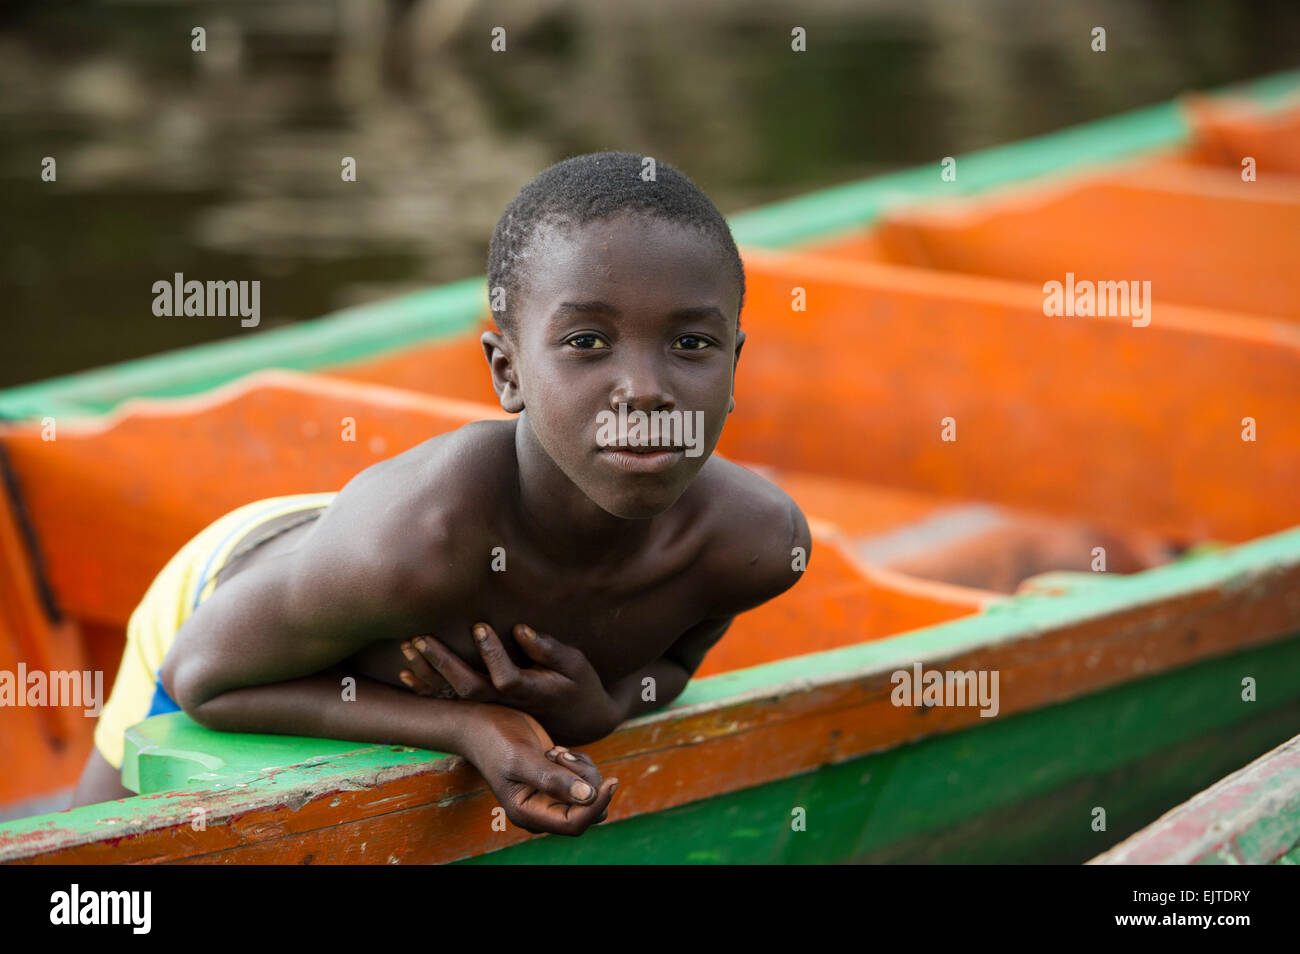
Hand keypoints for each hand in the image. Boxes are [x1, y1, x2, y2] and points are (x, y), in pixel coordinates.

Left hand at [400, 623, 622, 744]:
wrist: (581, 721)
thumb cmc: (580, 686)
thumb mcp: (576, 665)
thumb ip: (549, 649)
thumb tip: (520, 629)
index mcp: (533, 692)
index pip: (506, 678)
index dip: (492, 654)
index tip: (479, 626)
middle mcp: (508, 704)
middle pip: (469, 689)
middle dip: (443, 663)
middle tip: (421, 637)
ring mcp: (495, 709)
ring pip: (455, 697)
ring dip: (429, 673)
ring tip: (408, 646)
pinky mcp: (486, 710)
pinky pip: (451, 702)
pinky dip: (427, 688)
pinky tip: (406, 672)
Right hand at [463, 704, 618, 836]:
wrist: (484, 722)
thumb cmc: (496, 739)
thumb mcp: (522, 757)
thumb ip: (552, 779)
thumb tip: (588, 796)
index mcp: (528, 813)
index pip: (573, 824)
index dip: (596, 806)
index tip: (612, 781)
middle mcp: (541, 810)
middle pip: (588, 809)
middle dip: (586, 781)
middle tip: (563, 754)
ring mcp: (550, 796)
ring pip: (590, 793)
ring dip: (581, 768)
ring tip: (556, 750)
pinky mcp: (557, 781)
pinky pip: (585, 779)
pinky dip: (579, 762)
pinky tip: (558, 750)